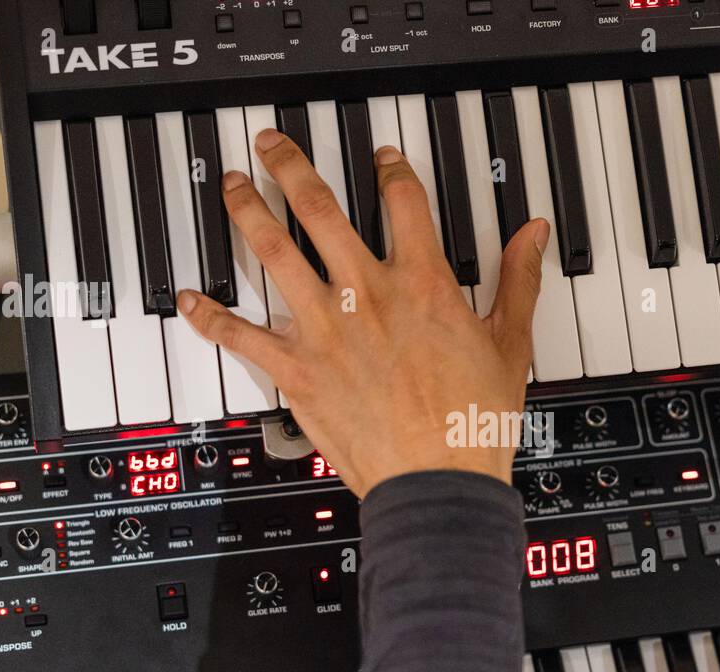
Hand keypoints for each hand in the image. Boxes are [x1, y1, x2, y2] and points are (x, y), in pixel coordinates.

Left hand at [177, 128, 548, 498]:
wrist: (438, 479)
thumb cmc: (472, 422)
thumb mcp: (510, 343)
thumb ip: (518, 281)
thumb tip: (531, 235)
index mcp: (421, 283)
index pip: (402, 202)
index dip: (391, 170)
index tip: (383, 159)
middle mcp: (365, 294)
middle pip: (318, 208)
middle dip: (291, 166)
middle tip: (273, 144)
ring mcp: (324, 329)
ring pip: (273, 252)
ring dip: (248, 211)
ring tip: (235, 186)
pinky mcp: (296, 370)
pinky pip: (239, 336)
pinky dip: (208, 317)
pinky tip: (188, 299)